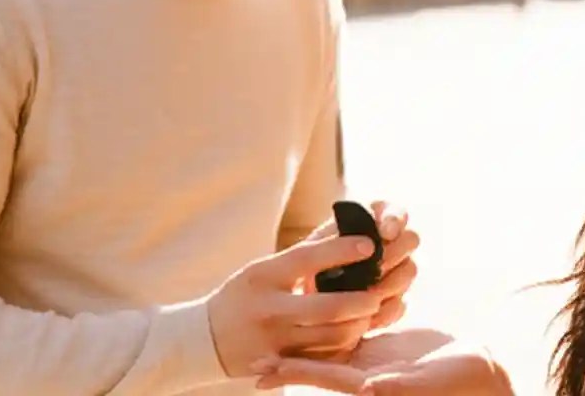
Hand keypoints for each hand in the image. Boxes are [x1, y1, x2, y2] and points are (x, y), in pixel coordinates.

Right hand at [207, 235, 384, 377]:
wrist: (205, 339)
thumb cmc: (245, 294)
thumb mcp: (264, 269)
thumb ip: (304, 252)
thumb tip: (344, 222)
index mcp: (264, 276)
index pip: (307, 259)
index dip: (341, 251)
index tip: (370, 244)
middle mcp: (268, 308)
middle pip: (327, 307)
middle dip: (361, 300)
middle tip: (380, 292)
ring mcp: (274, 340)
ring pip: (331, 336)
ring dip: (358, 325)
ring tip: (372, 313)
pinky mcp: (280, 364)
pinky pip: (323, 357)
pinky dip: (344, 345)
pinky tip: (356, 333)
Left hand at [252, 328, 514, 395]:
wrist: (482, 376)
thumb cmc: (458, 385)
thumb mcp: (424, 385)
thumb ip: (395, 387)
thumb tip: (367, 389)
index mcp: (368, 384)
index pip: (321, 377)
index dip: (290, 372)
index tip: (259, 367)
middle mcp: (363, 372)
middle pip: (316, 358)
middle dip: (288, 350)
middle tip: (253, 342)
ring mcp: (372, 357)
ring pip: (332, 339)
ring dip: (308, 329)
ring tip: (280, 313)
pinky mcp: (384, 344)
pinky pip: (354, 327)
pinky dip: (336, 317)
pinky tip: (322, 301)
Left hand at [302, 201, 420, 330]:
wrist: (303, 298)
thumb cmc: (309, 264)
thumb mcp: (317, 247)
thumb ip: (341, 241)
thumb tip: (369, 245)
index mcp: (373, 219)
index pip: (395, 211)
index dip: (395, 220)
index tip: (385, 233)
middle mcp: (391, 242)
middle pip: (411, 240)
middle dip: (394, 253)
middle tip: (375, 268)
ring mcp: (397, 271)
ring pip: (410, 270)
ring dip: (391, 282)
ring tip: (367, 293)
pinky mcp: (394, 300)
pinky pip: (401, 304)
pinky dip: (386, 310)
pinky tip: (368, 317)